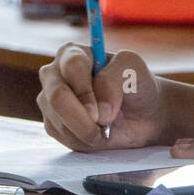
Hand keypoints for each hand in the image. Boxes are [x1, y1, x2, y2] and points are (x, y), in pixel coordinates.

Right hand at [37, 44, 164, 150]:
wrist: (143, 114)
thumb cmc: (136, 85)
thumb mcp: (133, 69)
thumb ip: (114, 80)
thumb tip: (99, 109)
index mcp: (72, 53)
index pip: (72, 67)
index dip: (86, 91)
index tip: (103, 113)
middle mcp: (55, 74)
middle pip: (57, 96)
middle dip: (81, 118)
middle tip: (103, 128)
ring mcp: (50, 100)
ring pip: (59, 121)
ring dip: (87, 132)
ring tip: (108, 128)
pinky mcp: (52, 123)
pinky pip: (63, 136)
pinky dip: (84, 140)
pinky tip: (98, 133)